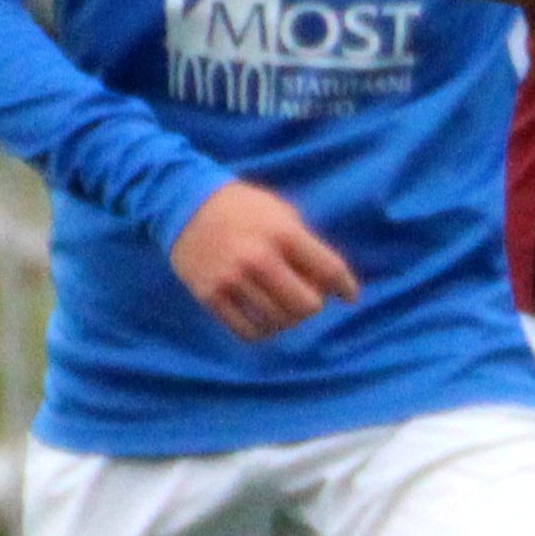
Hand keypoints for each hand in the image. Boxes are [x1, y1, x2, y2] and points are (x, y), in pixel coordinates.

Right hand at [169, 179, 360, 342]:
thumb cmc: (243, 208)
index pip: (329, 270)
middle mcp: (258, 257)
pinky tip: (263, 319)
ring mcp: (232, 278)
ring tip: (282, 305)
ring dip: (287, 318)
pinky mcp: (210, 295)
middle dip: (312, 303)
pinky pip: (248, 332)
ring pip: (280, 321)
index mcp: (282, 233)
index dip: (346, 287)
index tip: (349, 296)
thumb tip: (330, 285)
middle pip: (308, 305)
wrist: (185, 203)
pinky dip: (262, 331)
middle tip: (305, 296)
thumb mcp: (282, 213)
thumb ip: (306, 246)